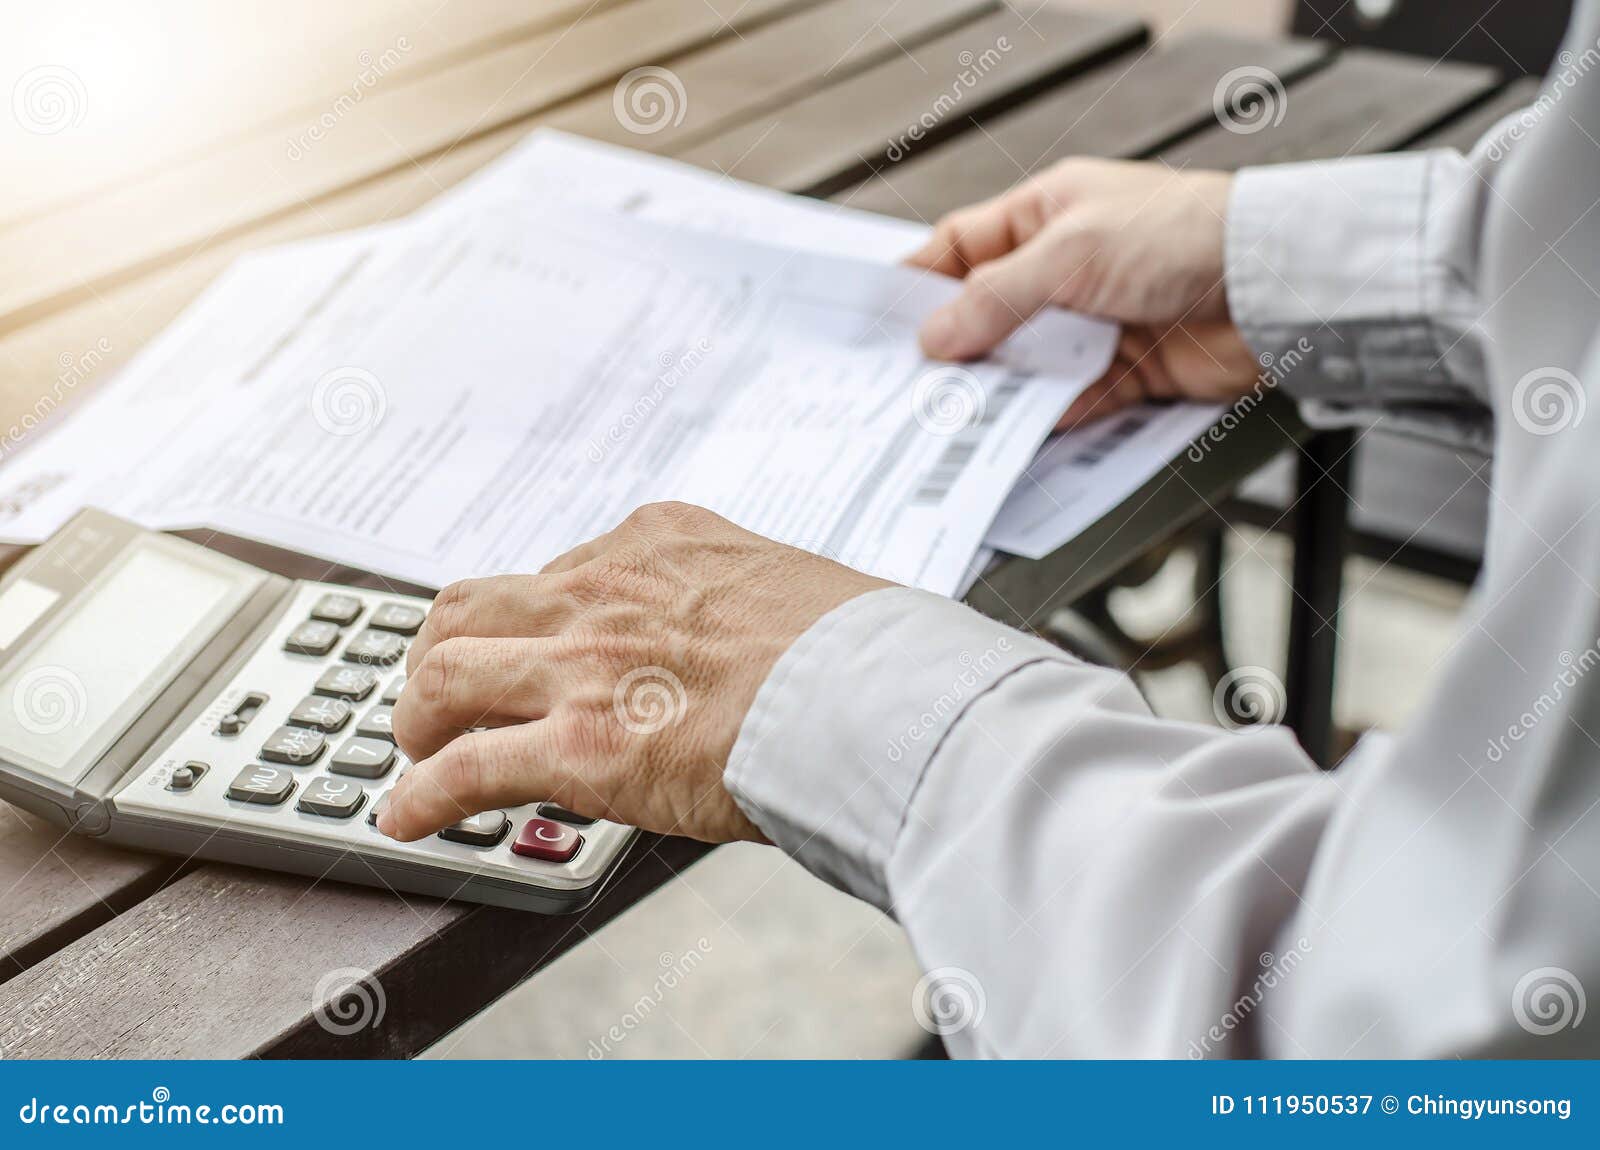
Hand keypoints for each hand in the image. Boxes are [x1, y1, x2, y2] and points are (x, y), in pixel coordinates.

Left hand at [378, 502, 889, 843]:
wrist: (882, 695)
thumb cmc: (864, 649)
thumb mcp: (786, 587)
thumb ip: (735, 607)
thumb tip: (741, 654)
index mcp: (661, 541)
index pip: (559, 570)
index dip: (531, 620)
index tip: (530, 646)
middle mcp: (606, 587)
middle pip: (473, 606)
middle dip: (446, 652)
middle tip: (445, 692)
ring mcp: (585, 663)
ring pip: (446, 673)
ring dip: (421, 716)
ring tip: (418, 750)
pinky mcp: (582, 745)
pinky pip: (466, 768)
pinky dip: (422, 794)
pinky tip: (407, 817)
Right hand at [906, 158, 1258, 428]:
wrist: (1272, 285)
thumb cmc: (1180, 236)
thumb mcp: (1067, 255)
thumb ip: (996, 298)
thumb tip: (935, 335)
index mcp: (1047, 215)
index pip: (964, 247)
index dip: (921, 283)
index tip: (881, 322)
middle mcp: (1067, 268)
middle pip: (990, 314)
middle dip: (955, 349)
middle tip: (909, 383)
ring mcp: (1097, 321)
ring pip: (1028, 363)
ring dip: (998, 390)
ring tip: (953, 419)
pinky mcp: (1129, 370)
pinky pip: (1074, 400)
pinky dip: (1049, 418)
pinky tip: (1020, 434)